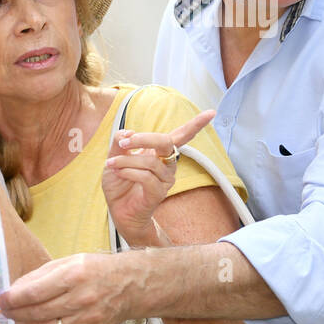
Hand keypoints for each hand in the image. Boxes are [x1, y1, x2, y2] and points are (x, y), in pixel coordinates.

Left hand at [0, 252, 135, 323]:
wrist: (132, 286)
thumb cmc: (96, 270)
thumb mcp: (68, 262)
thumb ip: (40, 275)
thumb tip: (14, 290)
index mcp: (74, 275)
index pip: (33, 293)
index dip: (12, 299)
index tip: (1, 300)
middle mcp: (82, 298)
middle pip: (37, 313)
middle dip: (16, 313)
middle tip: (5, 311)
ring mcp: (88, 318)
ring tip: (19, 317)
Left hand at [102, 109, 215, 246]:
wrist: (119, 211)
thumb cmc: (119, 183)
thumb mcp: (114, 158)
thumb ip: (119, 144)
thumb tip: (126, 132)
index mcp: (159, 153)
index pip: (181, 136)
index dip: (196, 124)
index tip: (211, 112)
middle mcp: (167, 165)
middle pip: (167, 142)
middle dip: (143, 138)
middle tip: (123, 143)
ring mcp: (165, 180)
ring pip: (151, 161)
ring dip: (126, 160)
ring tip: (111, 163)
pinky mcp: (159, 193)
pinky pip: (146, 177)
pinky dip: (128, 171)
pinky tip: (118, 173)